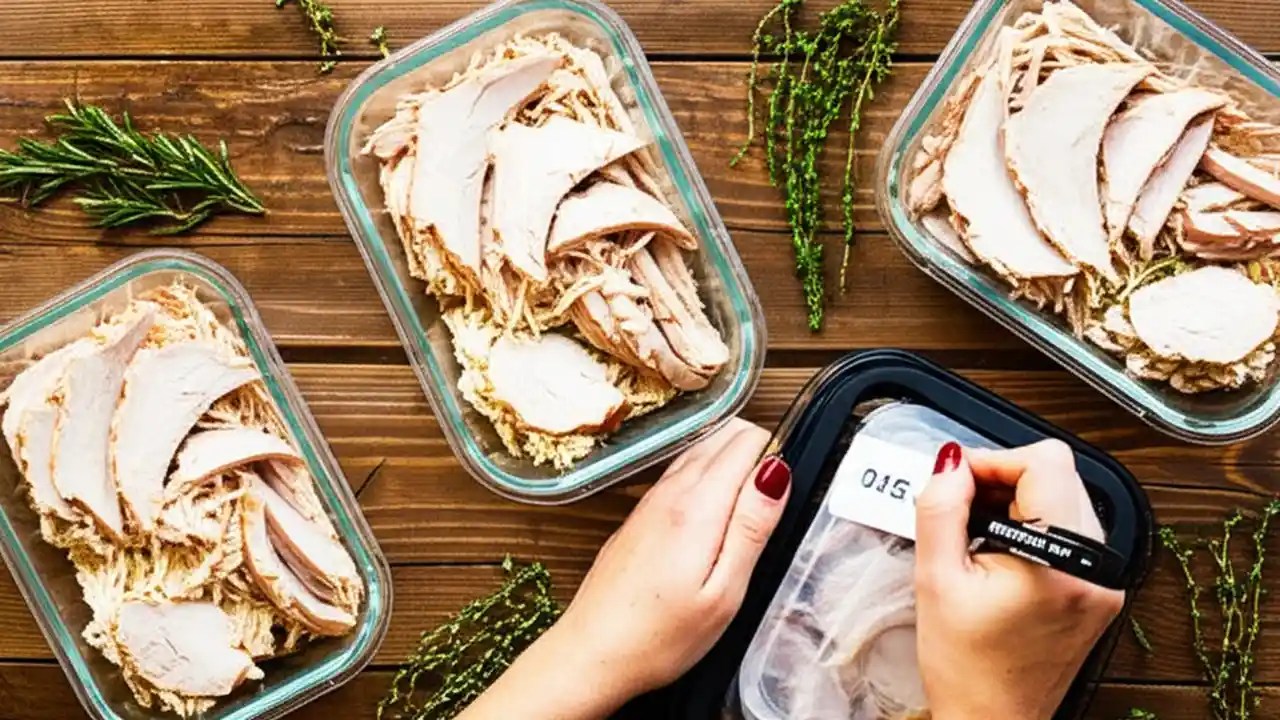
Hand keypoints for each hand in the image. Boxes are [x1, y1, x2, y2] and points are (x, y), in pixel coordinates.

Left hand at [459, 418, 791, 719]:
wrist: (591, 654)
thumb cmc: (659, 638)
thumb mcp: (724, 593)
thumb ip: (751, 527)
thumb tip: (776, 472)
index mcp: (696, 507)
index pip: (746, 440)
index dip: (775, 455)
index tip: (782, 495)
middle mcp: (669, 493)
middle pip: (723, 436)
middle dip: (756, 454)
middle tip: (769, 508)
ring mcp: (649, 501)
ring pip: (700, 450)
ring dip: (730, 462)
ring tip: (747, 513)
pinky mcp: (638, 516)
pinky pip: (679, 474)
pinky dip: (705, 478)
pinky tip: (713, 518)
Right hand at [914, 440, 1123, 719]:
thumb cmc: (965, 668)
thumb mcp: (935, 580)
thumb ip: (940, 509)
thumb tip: (950, 460)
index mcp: (1060, 562)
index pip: (1045, 463)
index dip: (992, 461)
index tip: (957, 482)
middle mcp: (1096, 567)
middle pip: (1059, 473)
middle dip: (1002, 479)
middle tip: (959, 507)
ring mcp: (1104, 579)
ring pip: (1066, 495)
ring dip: (1018, 499)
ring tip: (975, 533)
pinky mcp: (1100, 589)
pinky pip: (1071, 527)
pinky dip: (1033, 523)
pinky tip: (998, 550)